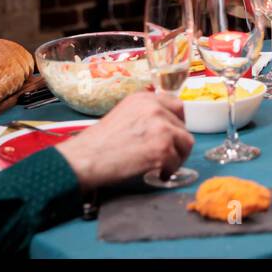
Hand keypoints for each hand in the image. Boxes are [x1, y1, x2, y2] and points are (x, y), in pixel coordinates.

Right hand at [56, 91, 194, 191]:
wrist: (85, 159)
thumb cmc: (98, 143)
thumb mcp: (123, 115)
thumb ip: (145, 115)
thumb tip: (164, 125)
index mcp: (144, 98)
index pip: (176, 105)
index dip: (176, 122)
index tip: (173, 134)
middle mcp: (155, 107)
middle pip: (183, 125)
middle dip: (177, 142)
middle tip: (168, 154)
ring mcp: (161, 127)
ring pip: (186, 143)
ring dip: (176, 157)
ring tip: (162, 166)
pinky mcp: (163, 148)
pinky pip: (177, 162)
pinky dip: (169, 171)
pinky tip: (157, 174)